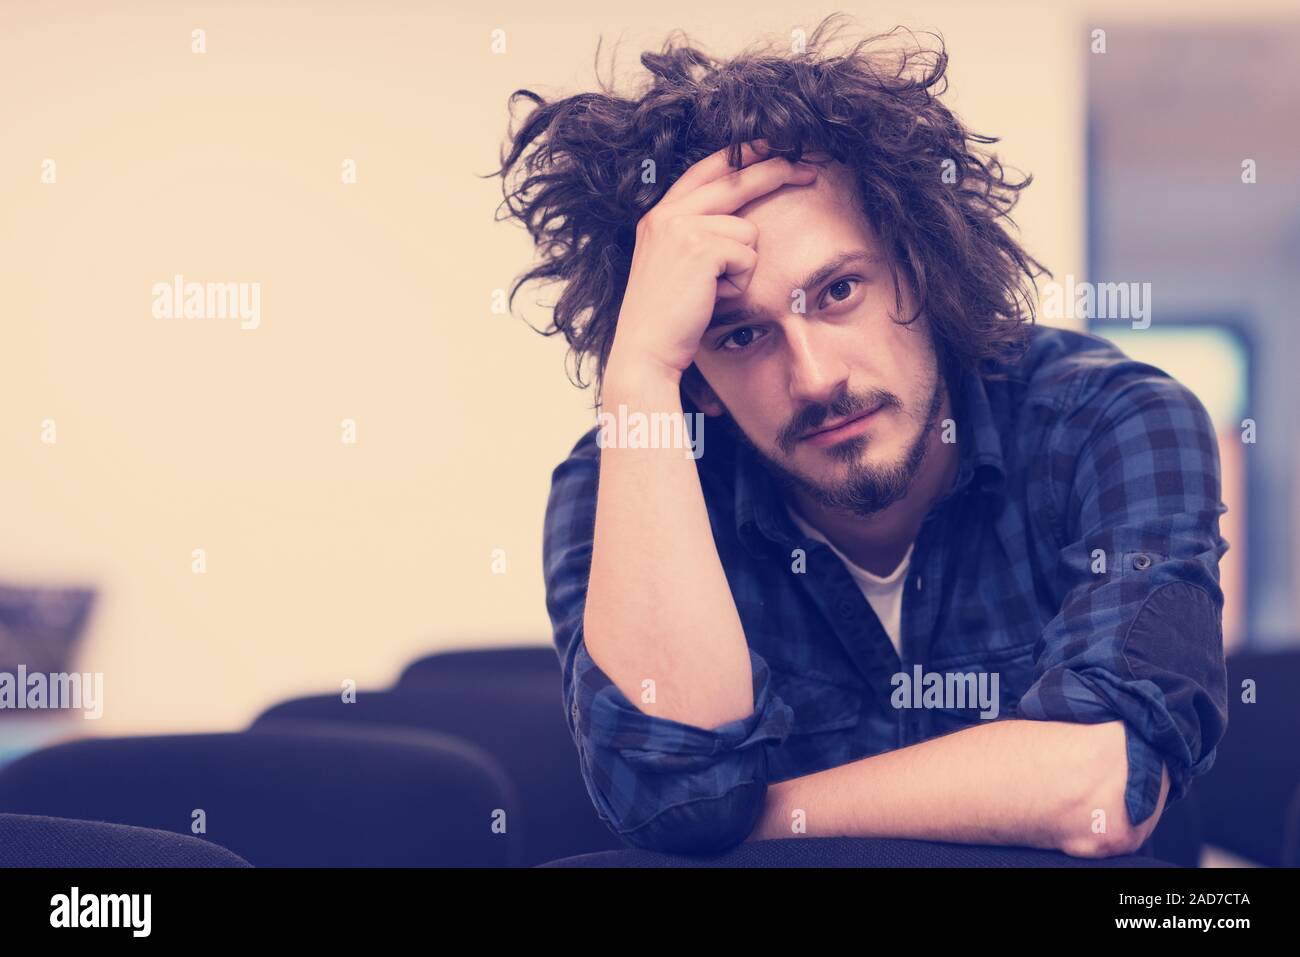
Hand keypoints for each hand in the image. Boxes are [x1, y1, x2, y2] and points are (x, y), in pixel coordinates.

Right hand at [605, 140, 818, 386]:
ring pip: (747, 231)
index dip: (741, 156)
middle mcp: (666, 214)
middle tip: (811, 170)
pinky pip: (748, 255)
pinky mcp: (700, 247)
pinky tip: (713, 298)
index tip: (772, 148)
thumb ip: (697, 236)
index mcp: (658, 216)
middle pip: (734, 178)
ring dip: (742, 267)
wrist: (645, 352)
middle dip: (776, 170)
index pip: (706, 170)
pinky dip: (740, 282)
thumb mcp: (675, 266)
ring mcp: (681, 227)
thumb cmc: (667, 320)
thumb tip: (742, 222)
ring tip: (713, 292)